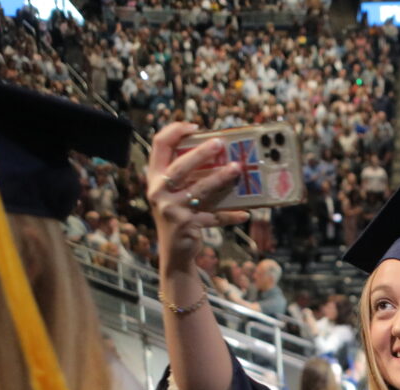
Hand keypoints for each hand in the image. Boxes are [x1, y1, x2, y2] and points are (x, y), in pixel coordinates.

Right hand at [147, 123, 248, 276]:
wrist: (175, 253)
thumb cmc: (180, 215)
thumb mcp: (176, 194)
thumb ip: (188, 176)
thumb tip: (220, 155)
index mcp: (155, 177)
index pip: (159, 145)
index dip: (175, 131)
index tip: (194, 126)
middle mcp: (158, 192)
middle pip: (180, 166)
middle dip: (201, 153)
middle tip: (220, 143)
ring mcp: (171, 209)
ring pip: (199, 189)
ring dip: (220, 178)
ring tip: (237, 169)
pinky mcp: (186, 225)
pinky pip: (214, 217)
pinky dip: (231, 215)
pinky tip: (245, 213)